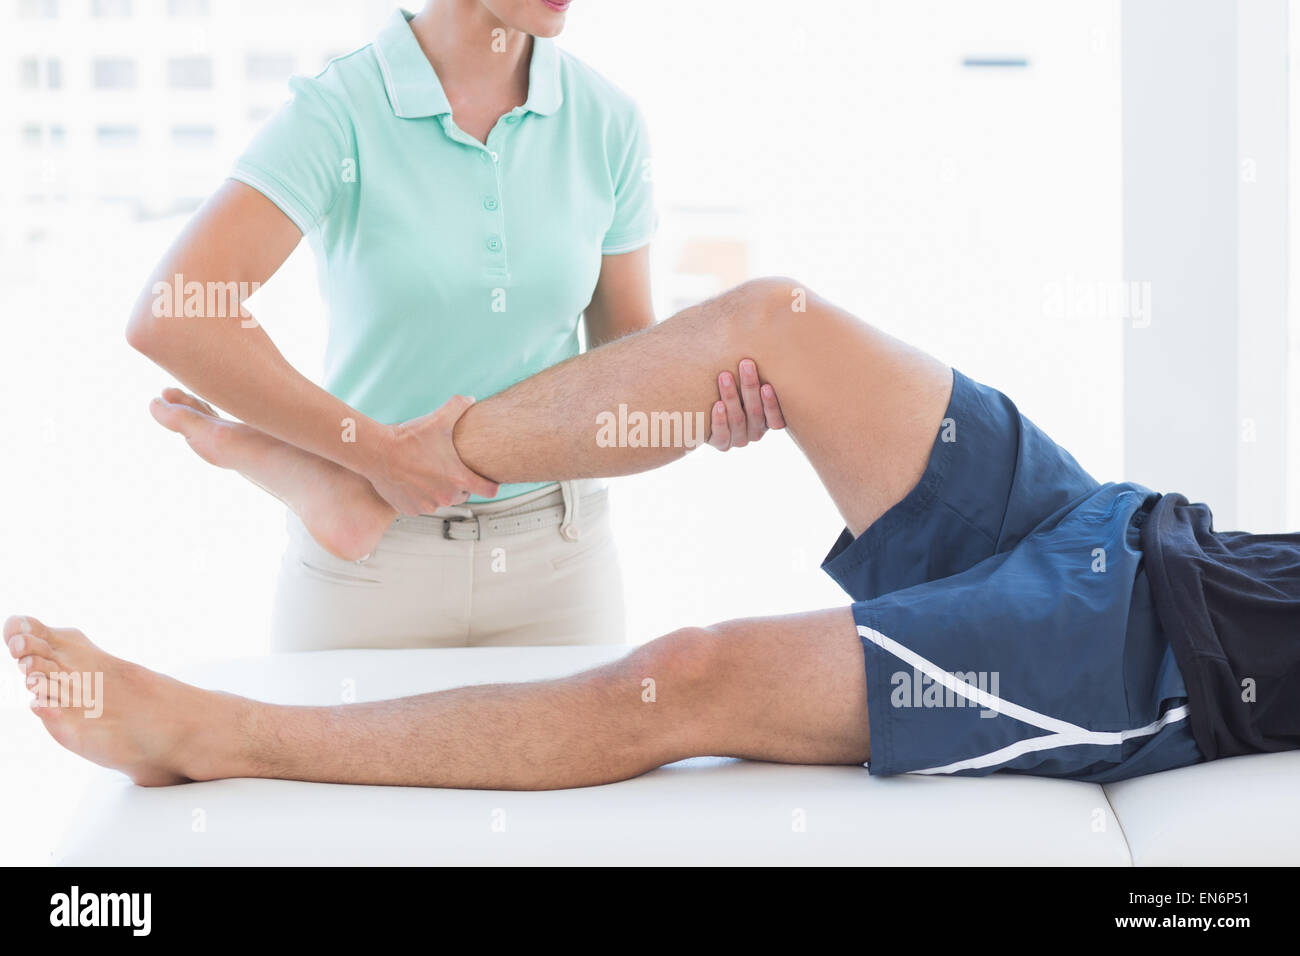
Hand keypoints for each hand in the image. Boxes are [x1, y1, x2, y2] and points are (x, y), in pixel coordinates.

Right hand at [369, 395, 499, 514]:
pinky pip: (421, 505)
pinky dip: (419, 496)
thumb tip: (471, 399)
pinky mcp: (411, 509)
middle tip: (447, 467)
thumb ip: (459, 406)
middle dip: (459, 484)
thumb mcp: (438, 419)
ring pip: (441, 500)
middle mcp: (446, 496)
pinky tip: (412, 480)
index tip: (488, 480)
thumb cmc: (409, 438)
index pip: (490, 490)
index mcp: (459, 479)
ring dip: (438, 490)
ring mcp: (428, 505)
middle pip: (463, 494)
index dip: (491, 484)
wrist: (378, 452)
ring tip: (427, 471)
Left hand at [708, 358, 785, 450]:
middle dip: (749, 387)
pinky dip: (720, 420)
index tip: (766, 385)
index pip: (777, 419)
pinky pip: (721, 435)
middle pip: (755, 412)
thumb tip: (771, 334)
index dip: (772, 404)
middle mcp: (755, 432)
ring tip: (725, 376)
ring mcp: (738, 439)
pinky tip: (717, 404)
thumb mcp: (751, 384)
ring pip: (737, 420)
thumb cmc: (737, 390)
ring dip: (732, 397)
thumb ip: (760, 372)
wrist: (708, 411)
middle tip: (745, 364)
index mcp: (768, 421)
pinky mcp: (721, 443)